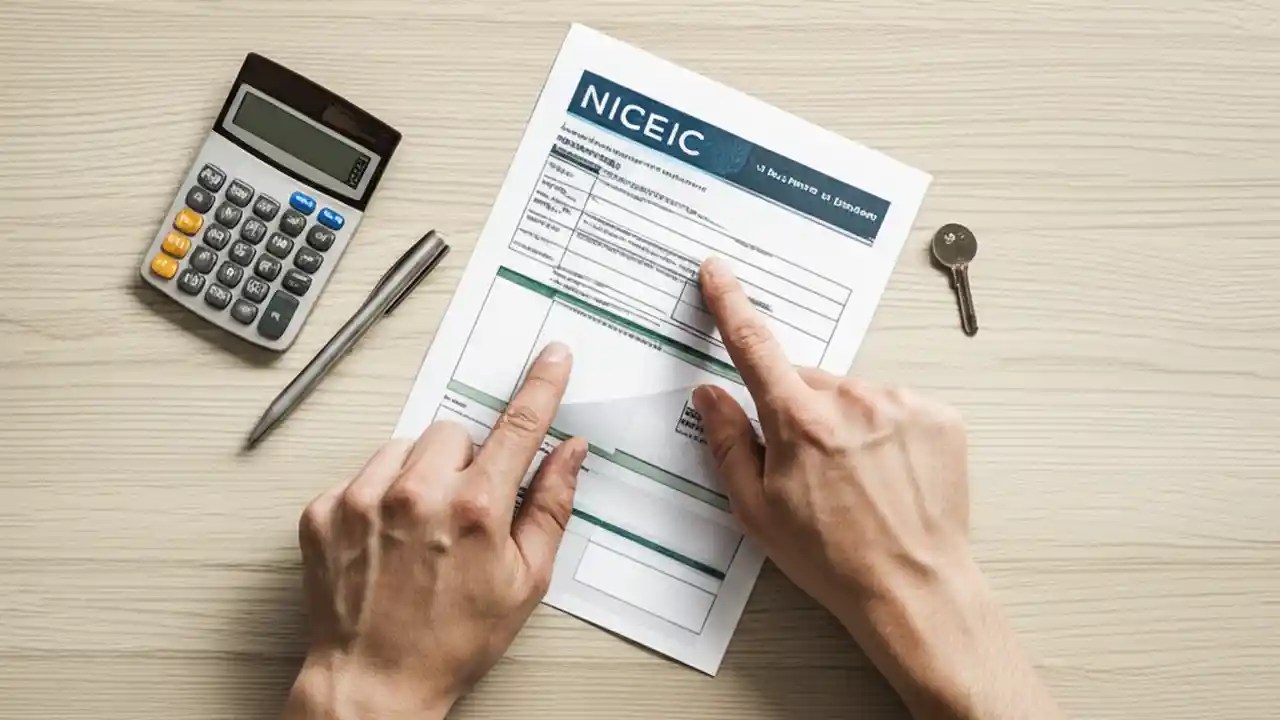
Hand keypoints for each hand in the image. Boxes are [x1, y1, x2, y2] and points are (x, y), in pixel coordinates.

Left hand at [283, 342, 586, 719]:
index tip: (552, 357)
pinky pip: (363, 473)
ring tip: (421, 530)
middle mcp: (416, 494)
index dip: (542, 385)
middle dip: (467, 462)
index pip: (519, 425)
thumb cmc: (451, 642)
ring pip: (406, 447)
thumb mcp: (526, 581)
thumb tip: (569, 454)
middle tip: (465, 512)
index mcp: (475, 510)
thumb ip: (552, 508)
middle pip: (455, 433)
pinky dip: (378, 496)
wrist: (373, 680)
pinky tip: (387, 538)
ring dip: (419, 475)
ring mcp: (363, 500)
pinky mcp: (325, 511)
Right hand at [692, 258, 1059, 718]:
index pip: (754, 346)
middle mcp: (853, 402)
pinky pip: (894, 407)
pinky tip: (885, 474)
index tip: (719, 274)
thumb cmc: (833, 558)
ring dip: (844, 422)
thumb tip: (710, 396)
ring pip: (853, 395)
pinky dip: (884, 431)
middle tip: (805, 467)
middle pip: (806, 381)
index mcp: (801, 422)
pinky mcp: (937, 416)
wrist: (913, 587)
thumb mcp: (757, 510)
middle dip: (797, 410)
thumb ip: (727, 442)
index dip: (730, 304)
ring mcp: (901, 405)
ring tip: (853, 479)